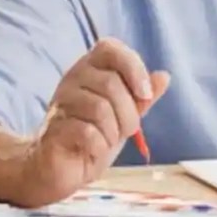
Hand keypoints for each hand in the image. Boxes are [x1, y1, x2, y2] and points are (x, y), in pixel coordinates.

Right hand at [19, 38, 169, 205]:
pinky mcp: (53, 129)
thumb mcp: (124, 114)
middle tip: (126, 130)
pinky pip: (87, 132)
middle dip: (129, 113)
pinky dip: (100, 146)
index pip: (110, 48)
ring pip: (100, 109)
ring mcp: (60, 103)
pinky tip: (95, 150)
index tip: (145, 95)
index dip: (133, 67)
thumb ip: (142, 97)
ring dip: (114, 132)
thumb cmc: (94, 136)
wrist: (60, 168)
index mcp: (90, 69)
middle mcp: (72, 79)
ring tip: (108, 140)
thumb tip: (164, 76)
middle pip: (111, 84)